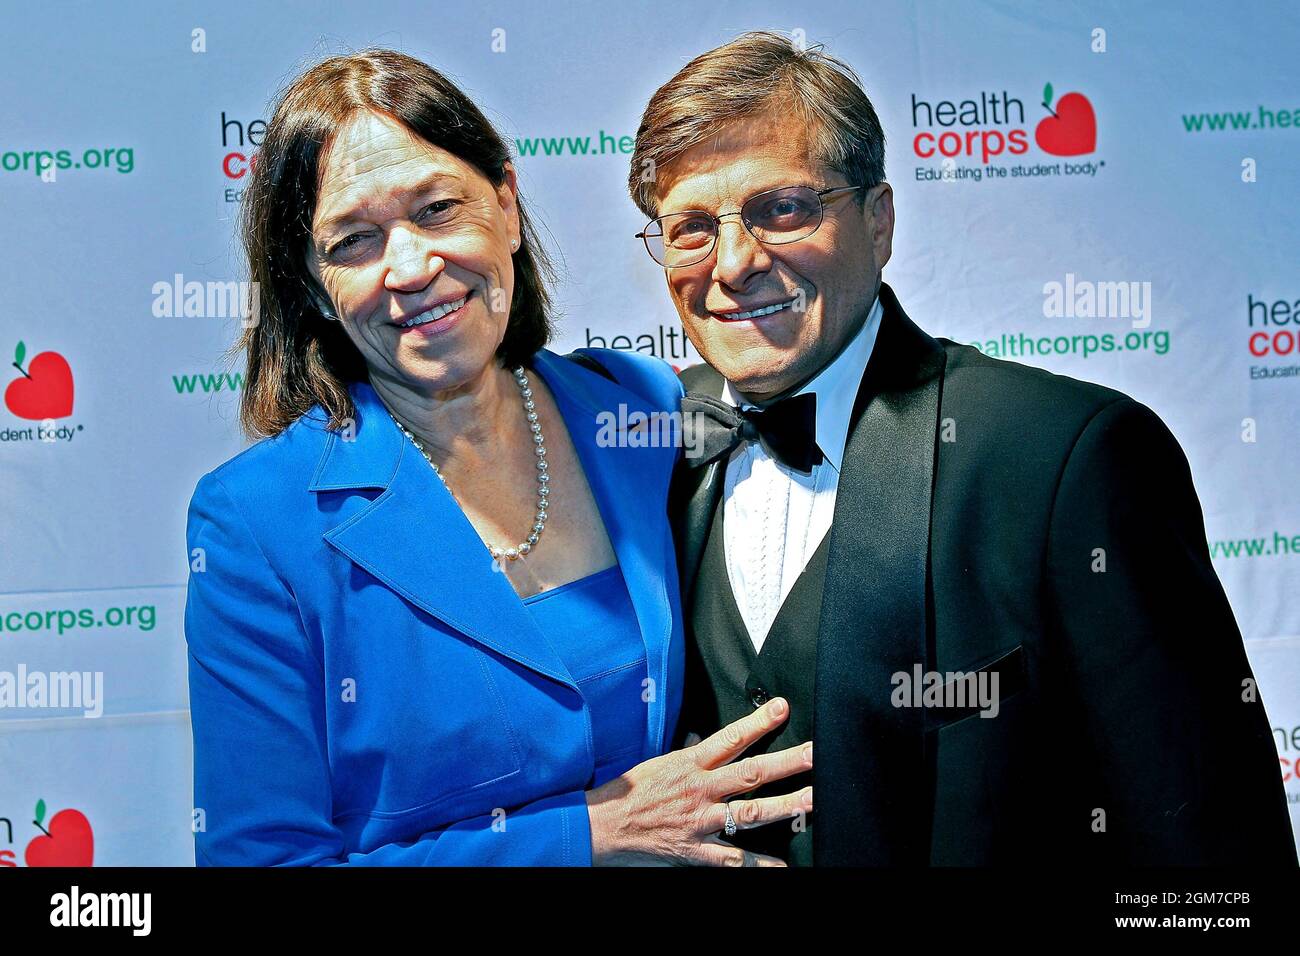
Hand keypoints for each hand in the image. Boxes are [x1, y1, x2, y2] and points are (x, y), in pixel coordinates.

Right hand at [585, 697, 812, 865]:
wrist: (600, 825)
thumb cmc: (627, 792)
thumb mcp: (657, 762)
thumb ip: (686, 751)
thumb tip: (703, 738)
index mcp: (690, 763)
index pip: (731, 738)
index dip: (758, 722)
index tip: (782, 708)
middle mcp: (699, 790)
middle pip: (752, 772)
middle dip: (787, 762)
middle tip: (816, 753)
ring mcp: (699, 821)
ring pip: (750, 813)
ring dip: (785, 806)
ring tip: (813, 800)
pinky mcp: (694, 850)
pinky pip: (732, 859)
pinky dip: (757, 864)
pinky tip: (781, 866)